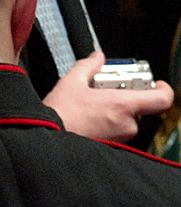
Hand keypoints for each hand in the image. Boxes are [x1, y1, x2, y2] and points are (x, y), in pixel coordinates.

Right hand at [43, 52, 173, 141]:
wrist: (43, 141)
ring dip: (114, 113)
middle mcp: (126, 125)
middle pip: (140, 108)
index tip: (154, 84)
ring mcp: (119, 140)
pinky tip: (88, 119)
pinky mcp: (109, 149)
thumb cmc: (59, 116)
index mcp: (123, 106)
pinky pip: (115, 133)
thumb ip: (89, 66)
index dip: (163, 89)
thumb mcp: (71, 82)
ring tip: (93, 106)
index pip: (162, 99)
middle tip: (107, 92)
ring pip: (126, 122)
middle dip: (125, 99)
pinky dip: (107, 125)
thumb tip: (97, 58)